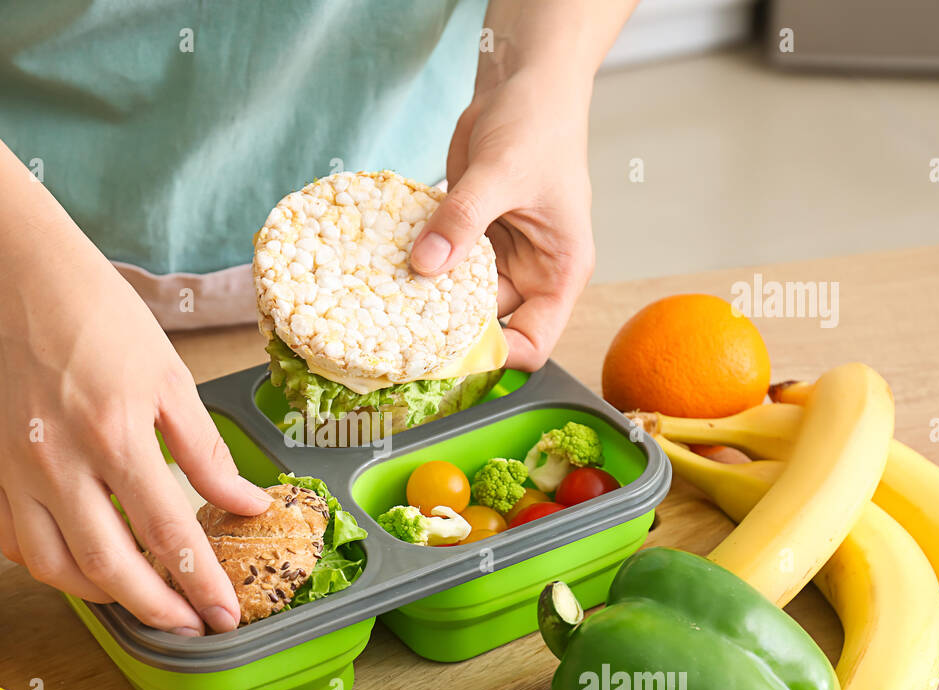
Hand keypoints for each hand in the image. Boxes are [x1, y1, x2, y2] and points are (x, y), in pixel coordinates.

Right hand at [0, 255, 271, 634]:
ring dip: (105, 597)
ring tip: (143, 598)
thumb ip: (207, 453)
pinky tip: (86, 566)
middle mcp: (58, 462)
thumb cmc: (102, 322)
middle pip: (110, 567)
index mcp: (116, 434)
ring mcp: (14, 470)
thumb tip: (248, 505)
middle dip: (157, 609)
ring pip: (55, 568)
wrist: (19, 283)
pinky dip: (54, 568)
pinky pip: (17, 543)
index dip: (201, 584)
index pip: (168, 534)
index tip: (224, 616)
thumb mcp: (172, 380)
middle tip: (189, 626)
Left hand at [410, 72, 595, 370]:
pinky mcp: (466, 239)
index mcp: (558, 273)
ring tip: (380, 305)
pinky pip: (437, 267)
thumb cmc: (538, 125)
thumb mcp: (502, 172)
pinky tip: (381, 269)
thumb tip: (425, 265)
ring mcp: (495, 259)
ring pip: (454, 300)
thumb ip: (463, 220)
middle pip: (486, 327)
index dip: (495, 355)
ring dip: (422, 301)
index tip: (447, 351)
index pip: (533, 342)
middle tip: (395, 334)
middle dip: (445, 332)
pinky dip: (413, 268)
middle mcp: (529, 274)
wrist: (521, 85)